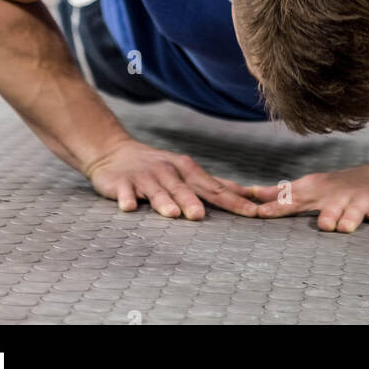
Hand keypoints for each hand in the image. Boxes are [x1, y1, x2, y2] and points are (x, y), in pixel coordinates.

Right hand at [85, 139, 258, 220]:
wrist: (116, 152)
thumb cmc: (160, 168)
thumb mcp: (188, 172)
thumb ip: (214, 185)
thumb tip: (249, 194)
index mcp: (187, 170)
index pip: (214, 188)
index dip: (233, 200)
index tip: (252, 213)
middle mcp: (168, 172)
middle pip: (184, 189)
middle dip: (193, 202)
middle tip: (201, 216)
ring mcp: (144, 177)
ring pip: (156, 191)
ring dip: (164, 201)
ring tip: (172, 213)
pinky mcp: (121, 183)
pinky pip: (125, 192)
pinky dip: (127, 199)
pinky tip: (129, 207)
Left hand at [249, 160, 368, 233]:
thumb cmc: (341, 187)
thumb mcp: (313, 188)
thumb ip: (283, 194)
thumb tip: (249, 193)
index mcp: (319, 191)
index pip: (294, 199)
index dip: (278, 207)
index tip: (259, 213)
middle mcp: (338, 194)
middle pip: (327, 207)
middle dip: (321, 215)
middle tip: (317, 225)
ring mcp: (362, 199)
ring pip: (355, 211)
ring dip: (350, 219)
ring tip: (345, 228)